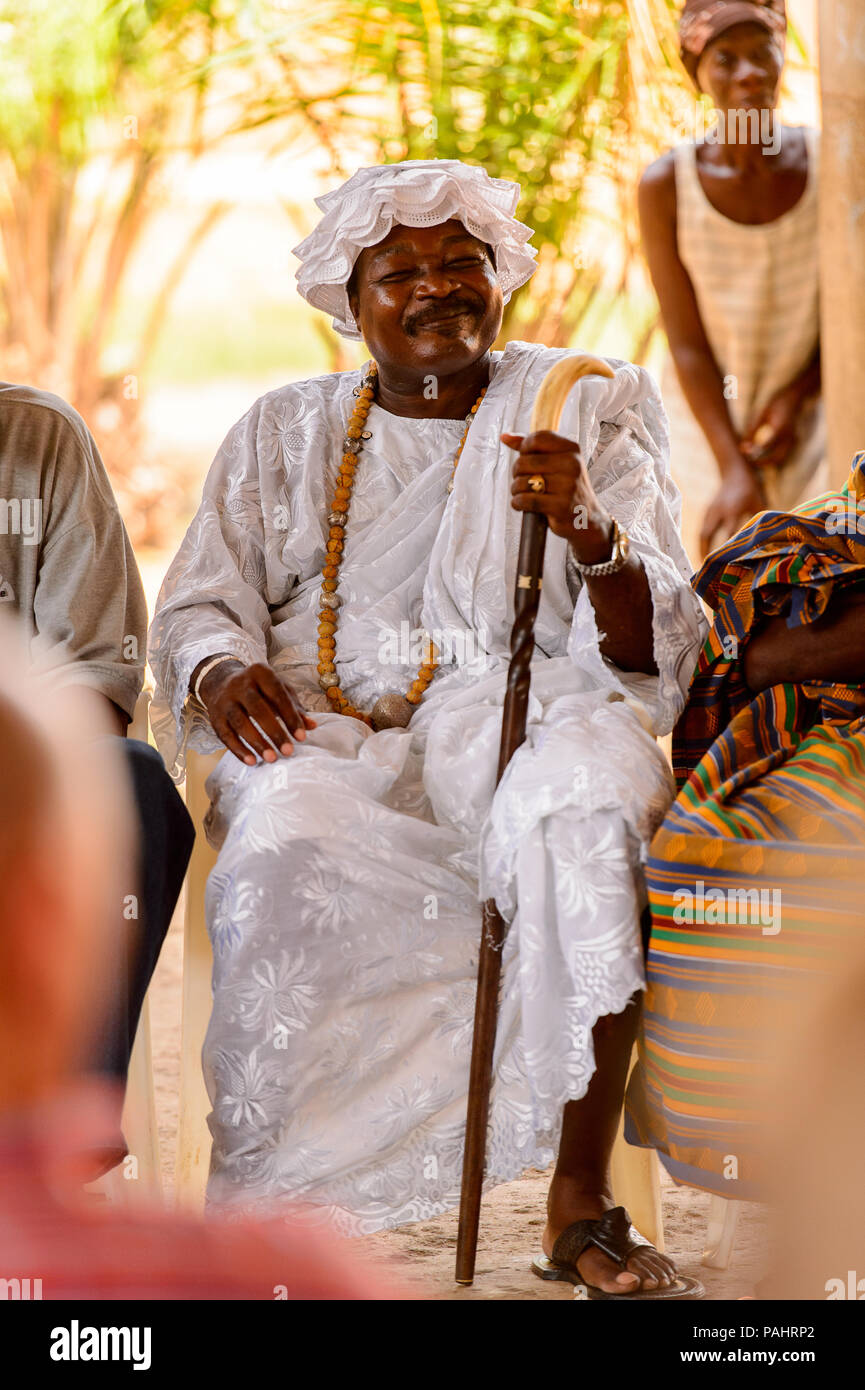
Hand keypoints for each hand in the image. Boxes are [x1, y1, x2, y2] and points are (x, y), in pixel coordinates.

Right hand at [199, 660, 316, 764]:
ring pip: (240, 723)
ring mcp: (225, 700)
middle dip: (274, 732)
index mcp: (261, 673)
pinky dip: (238, 749)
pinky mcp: (214, 716)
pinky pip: (225, 735)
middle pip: (258, 709)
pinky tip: (252, 761)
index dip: (290, 717)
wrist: (221, 680)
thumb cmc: (259, 688)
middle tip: (288, 752)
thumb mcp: (278, 689)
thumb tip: (312, 726)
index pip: (278, 696)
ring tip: (272, 758)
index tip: (302, 737)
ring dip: (257, 742)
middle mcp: (240, 684)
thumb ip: (295, 707)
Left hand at [502, 430, 612, 561]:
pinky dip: (518, 503)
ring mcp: (567, 486)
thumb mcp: (557, 463)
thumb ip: (532, 448)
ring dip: (516, 489)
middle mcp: (572, 465)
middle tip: (522, 480)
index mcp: (572, 450)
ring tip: (522, 493)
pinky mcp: (560, 506)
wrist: (587, 519)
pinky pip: (526, 500)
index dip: (524, 447)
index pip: (538, 438)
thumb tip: (505, 436)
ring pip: (523, 482)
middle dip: (516, 472)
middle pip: (525, 461)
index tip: (525, 458)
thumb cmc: (567, 488)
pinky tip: (522, 504)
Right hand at [700, 464, 764, 559]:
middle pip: (707, 535)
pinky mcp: (706, 512)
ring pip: (702, 534)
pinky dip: (702, 543)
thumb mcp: (758, 504)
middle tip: (709, 569)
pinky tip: (704, 553)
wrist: (733, 471)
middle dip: (706, 552)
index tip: (730, 563)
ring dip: (701, 549)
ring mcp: (710, 511)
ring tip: (704, 565)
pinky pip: (702, 530)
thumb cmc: (749, 489)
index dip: (728, 548)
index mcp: (732, 509)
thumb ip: (759, 522)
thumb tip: (766, 541)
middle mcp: (718, 511)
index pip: (729, 533)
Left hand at [741, 386, 802, 468]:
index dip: (753, 452)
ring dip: (768, 463)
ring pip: (781, 459)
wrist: (795, 397)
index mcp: (780, 428)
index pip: (765, 446)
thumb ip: (753, 431)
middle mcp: (789, 436)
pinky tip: (763, 456)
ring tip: (754, 461)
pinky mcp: (794, 441)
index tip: (742, 452)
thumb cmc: (776, 403)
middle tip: (748, 462)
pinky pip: (784, 454)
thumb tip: (743, 447)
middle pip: (776, 458)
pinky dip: (774, 458)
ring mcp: (793, 439)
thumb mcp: (762, 415)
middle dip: (762, 463)